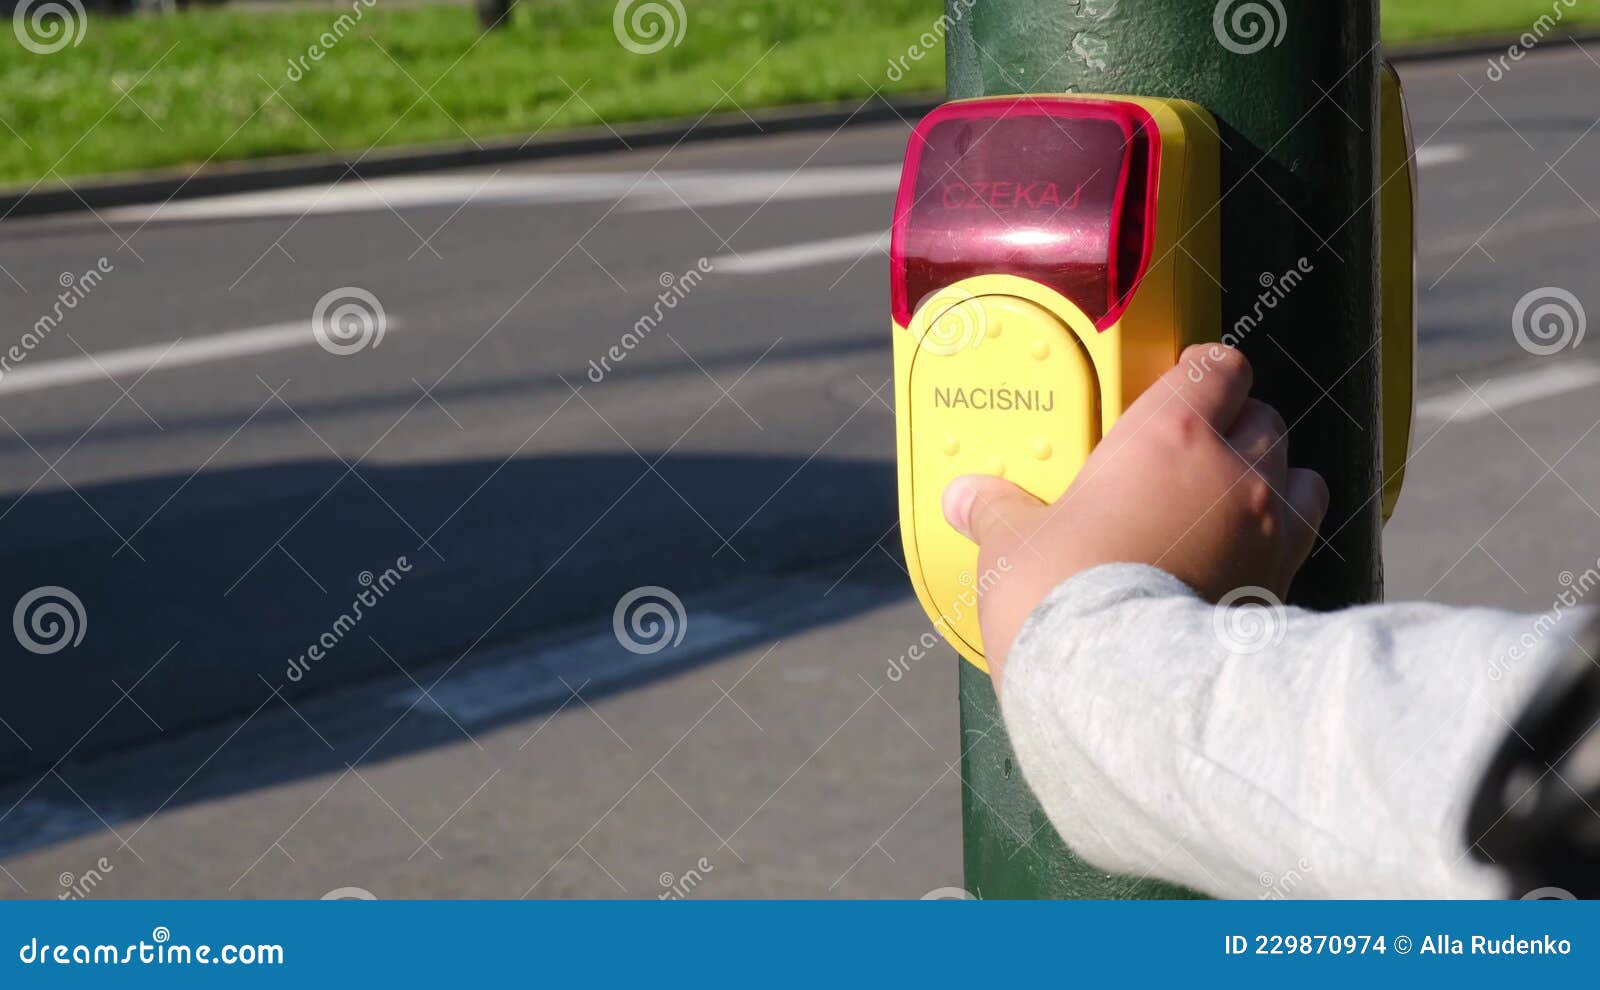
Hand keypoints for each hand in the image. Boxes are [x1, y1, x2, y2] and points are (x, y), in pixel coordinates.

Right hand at [941, 344, 1329, 685]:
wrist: (1122, 685)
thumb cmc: (1068, 596)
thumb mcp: (1013, 544)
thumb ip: (999, 511)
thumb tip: (968, 498)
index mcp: (1170, 433)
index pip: (1216, 368)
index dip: (1204, 371)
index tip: (1184, 381)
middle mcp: (1233, 472)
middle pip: (1265, 418)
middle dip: (1236, 426)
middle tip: (1195, 448)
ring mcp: (1270, 531)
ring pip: (1302, 476)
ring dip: (1276, 480)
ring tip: (1237, 500)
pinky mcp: (1283, 588)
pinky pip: (1302, 543)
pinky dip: (1281, 542)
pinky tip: (1245, 560)